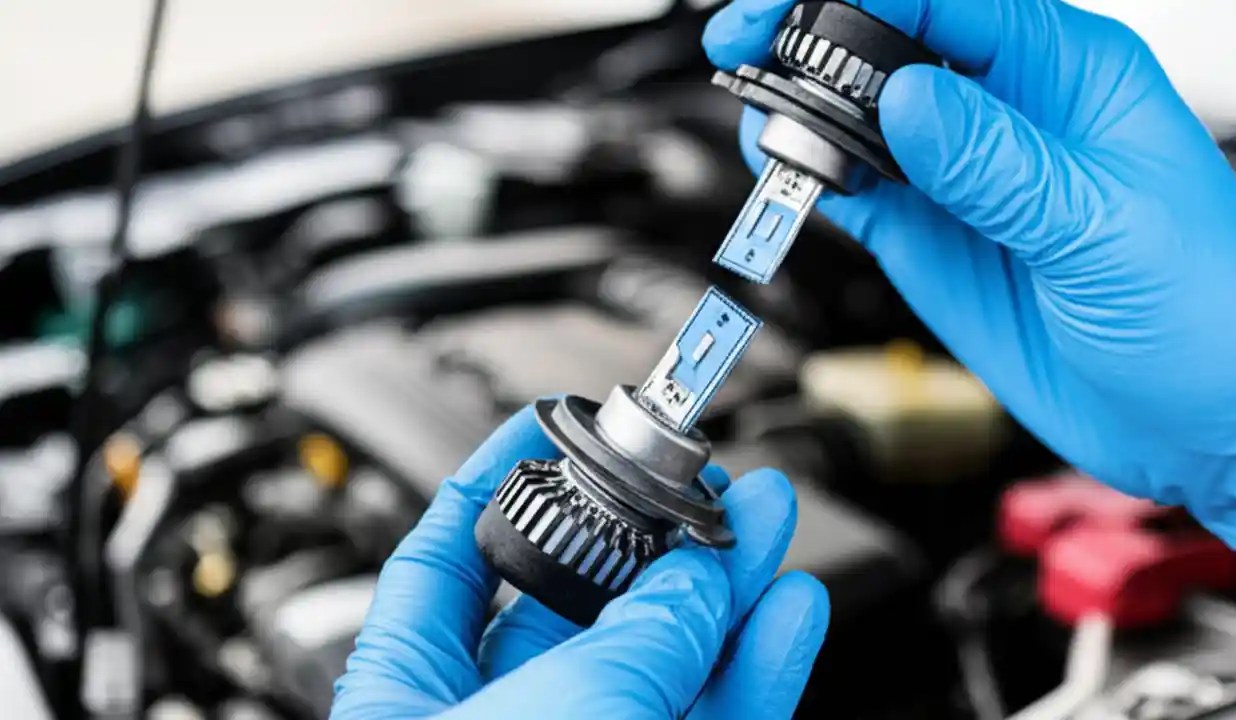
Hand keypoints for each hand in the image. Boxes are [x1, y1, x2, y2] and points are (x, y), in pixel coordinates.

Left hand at [331, 404, 828, 718]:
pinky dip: (761, 667)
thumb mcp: (556, 705)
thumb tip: (699, 579)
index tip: (544, 421)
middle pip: (585, 599)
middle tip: (702, 475)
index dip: (502, 476)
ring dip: (728, 589)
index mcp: (417, 689)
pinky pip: (718, 713)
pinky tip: (787, 612)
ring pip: (666, 657)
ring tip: (769, 518)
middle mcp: (501, 717)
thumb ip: (635, 632)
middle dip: (653, 529)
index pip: (450, 551)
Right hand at [705, 0, 1235, 548]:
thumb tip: (908, 98)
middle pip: (890, 48)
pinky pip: (856, 191)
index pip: (949, 3)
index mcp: (1067, 76)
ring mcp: (961, 178)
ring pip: (859, 118)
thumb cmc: (1207, 313)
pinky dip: (811, 181)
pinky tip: (787, 174)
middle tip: (751, 50)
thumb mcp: (1104, 227)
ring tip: (763, 124)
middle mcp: (1005, 116)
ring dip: (802, 112)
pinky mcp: (931, 236)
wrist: (1201, 424)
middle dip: (813, 39)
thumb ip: (997, 164)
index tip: (794, 11)